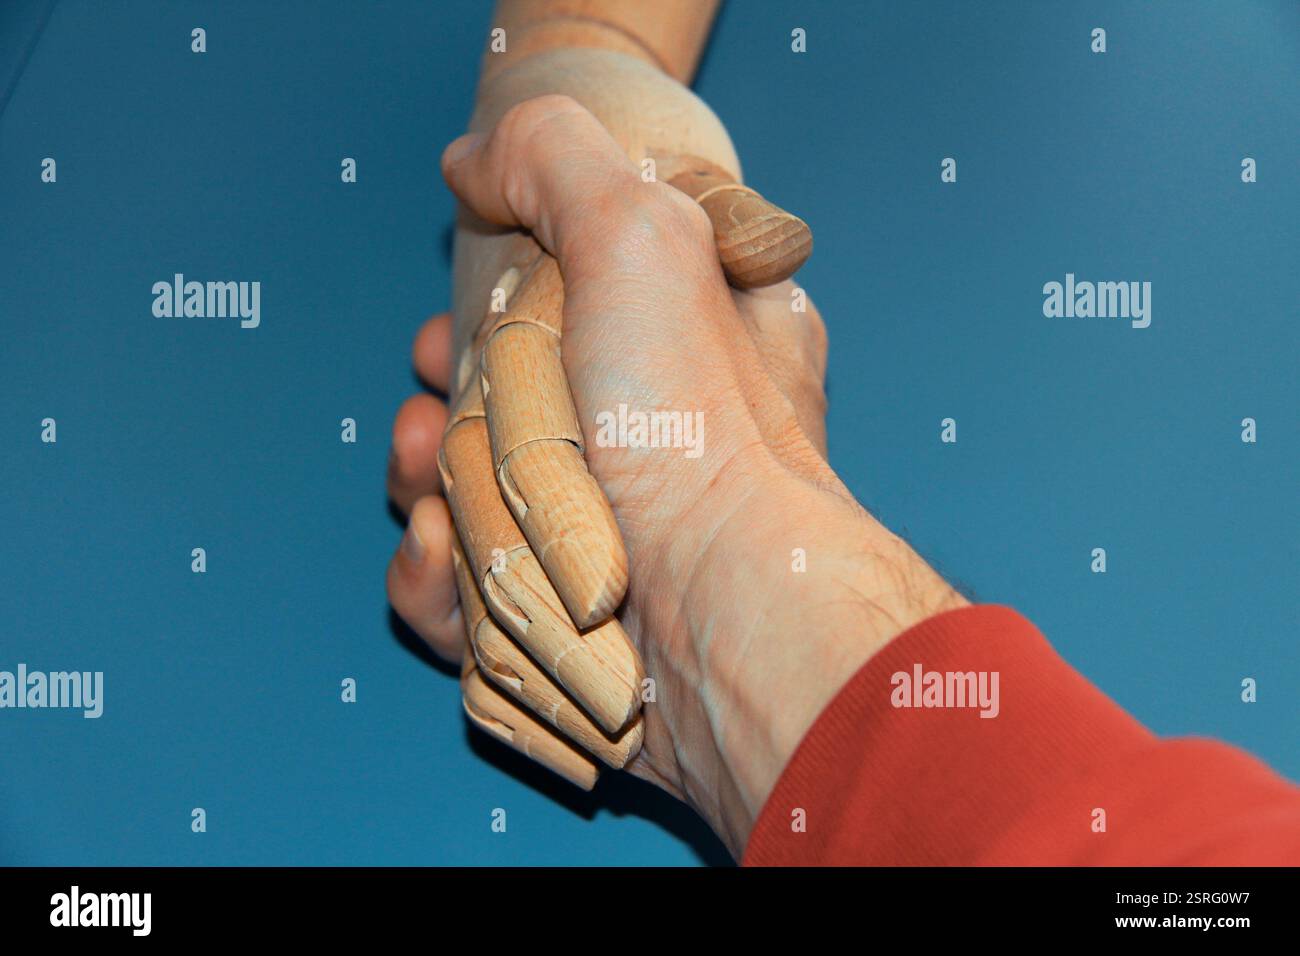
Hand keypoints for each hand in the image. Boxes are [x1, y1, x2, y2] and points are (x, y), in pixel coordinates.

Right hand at [387, 96, 965, 854]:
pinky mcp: (567, 634)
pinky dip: (436, 576)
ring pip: (480, 511)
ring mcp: (612, 549)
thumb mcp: (641, 235)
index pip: (581, 324)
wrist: (724, 614)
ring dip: (426, 482)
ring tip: (420, 466)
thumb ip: (553, 160)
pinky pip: (471, 602)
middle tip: (425, 406)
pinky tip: (436, 551)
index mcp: (697, 359)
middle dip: (444, 405)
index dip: (496, 319)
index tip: (446, 322)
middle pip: (516, 422)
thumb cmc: (694, 426)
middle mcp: (658, 455)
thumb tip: (469, 162)